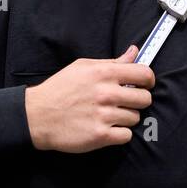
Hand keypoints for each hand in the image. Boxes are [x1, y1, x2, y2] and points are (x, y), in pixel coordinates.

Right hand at [24, 45, 155, 153]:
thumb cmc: (60, 89)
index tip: (144, 85)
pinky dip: (119, 134)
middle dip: (138, 101)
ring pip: (136, 118)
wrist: (37, 115)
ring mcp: (104, 115)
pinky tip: (107, 128)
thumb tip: (134, 51)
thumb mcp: (83, 67)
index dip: (148, 80)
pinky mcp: (100, 135)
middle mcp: (106, 93)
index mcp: (104, 73)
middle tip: (125, 103)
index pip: (144, 74)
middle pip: (145, 99)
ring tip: (110, 115)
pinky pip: (126, 136)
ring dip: (126, 118)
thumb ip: (112, 61)